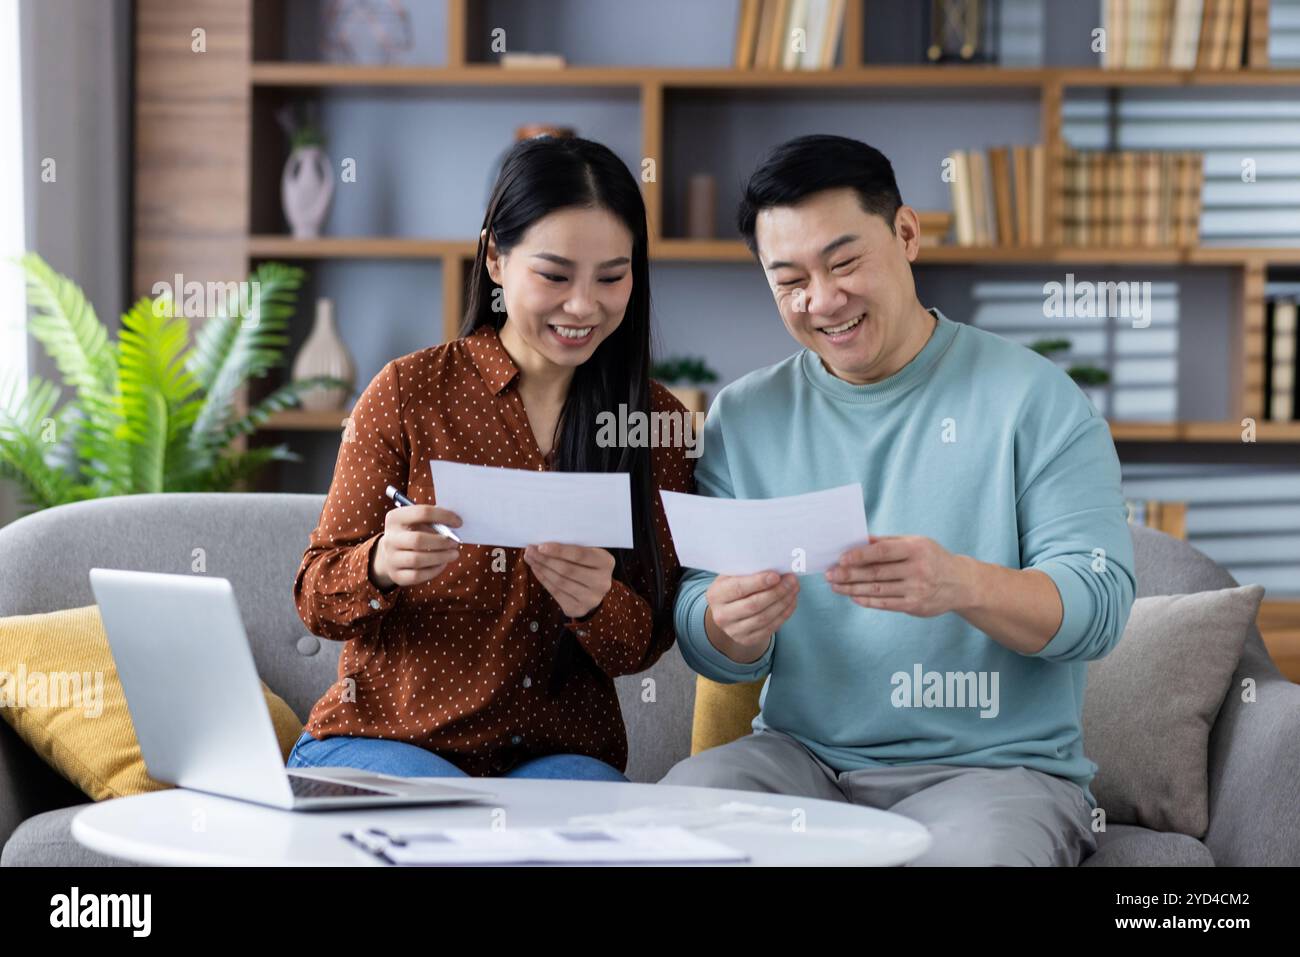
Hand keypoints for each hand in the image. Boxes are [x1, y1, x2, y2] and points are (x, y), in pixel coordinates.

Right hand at [370, 505, 462, 589]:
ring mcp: (391, 558)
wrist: (390, 553)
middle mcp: (390, 538)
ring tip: (454, 554)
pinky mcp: (396, 575)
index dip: (443, 516)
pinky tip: (443, 564)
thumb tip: (455, 523)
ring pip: (417, 560)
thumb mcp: (416, 521)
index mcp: (395, 518)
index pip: (421, 513)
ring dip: (441, 557)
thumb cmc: (411, 532)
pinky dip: (434, 570)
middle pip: (418, 540)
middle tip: (455, 542)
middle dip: (441, 542)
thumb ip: (433, 520)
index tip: (459, 522)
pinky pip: (417, 576)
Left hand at [522, 543, 614, 619]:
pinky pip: (556, 593)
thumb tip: (542, 544)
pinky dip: (543, 580)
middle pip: (567, 570)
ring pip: (560, 582)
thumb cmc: (587, 563)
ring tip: (530, 558)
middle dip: (545, 559)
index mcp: (606, 563)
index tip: (541, 546)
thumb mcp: (588, 551)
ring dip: (541, 569)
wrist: (595, 588)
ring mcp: (591, 598)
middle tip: (530, 551)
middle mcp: (602, 582)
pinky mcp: (579, 609)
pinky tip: (537, 570)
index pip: (580, 555)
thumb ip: (572, 546)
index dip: (559, 551)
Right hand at [704, 571, 798, 662]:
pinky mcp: (747, 640)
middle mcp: (721, 615)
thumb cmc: (733, 587)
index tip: (776, 575)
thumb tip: (775, 566)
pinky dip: (784, 614)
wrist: (728, 612)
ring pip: (764, 618)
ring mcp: (734, 630)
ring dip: (783, 602)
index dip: (758, 582)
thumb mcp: (732, 576)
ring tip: (794, 589)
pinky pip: (770, 628)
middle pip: (753, 605)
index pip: (738, 588)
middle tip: (792, 580)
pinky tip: (791, 601)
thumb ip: (747, 571)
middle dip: (776, 592)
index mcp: (715, 595)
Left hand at [826, 534, 971, 616]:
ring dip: (852, 589)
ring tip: (835, 586)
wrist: (960, 583)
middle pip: (876, 573)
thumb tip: (858, 540)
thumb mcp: (915, 543)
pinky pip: (885, 603)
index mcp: (916, 549)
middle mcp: (918, 569)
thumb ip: (887, 542)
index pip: (882, 552)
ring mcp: (917, 589)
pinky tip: (852, 597)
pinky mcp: (915, 606)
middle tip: (829, 574)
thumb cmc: (931, 558)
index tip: (840, 558)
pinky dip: (867, 600)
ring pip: (877, 590)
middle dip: (849, 574)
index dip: (859, 555)